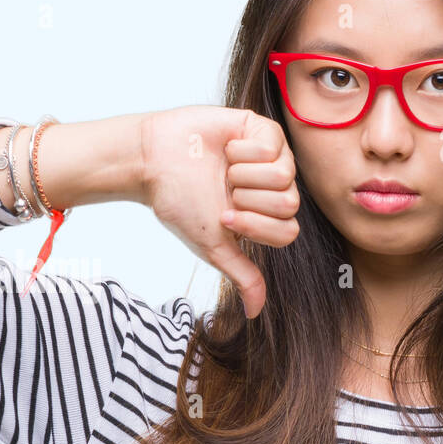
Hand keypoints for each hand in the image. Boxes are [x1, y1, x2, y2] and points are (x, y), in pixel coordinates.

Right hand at [138, 106, 298, 318]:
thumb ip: (242, 275)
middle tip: (223, 192)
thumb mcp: (213, 246)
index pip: (288, 232)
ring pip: (284, 176)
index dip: (256, 227)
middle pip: (289, 204)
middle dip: (248, 201)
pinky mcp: (263, 130)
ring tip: (223, 170)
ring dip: (243, 175)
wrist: (153, 161)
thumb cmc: (180, 202)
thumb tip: (255, 313)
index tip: (224, 218)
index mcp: (264, 216)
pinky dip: (243, 151)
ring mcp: (271, 158)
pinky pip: (274, 146)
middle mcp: (272, 188)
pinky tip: (226, 149)